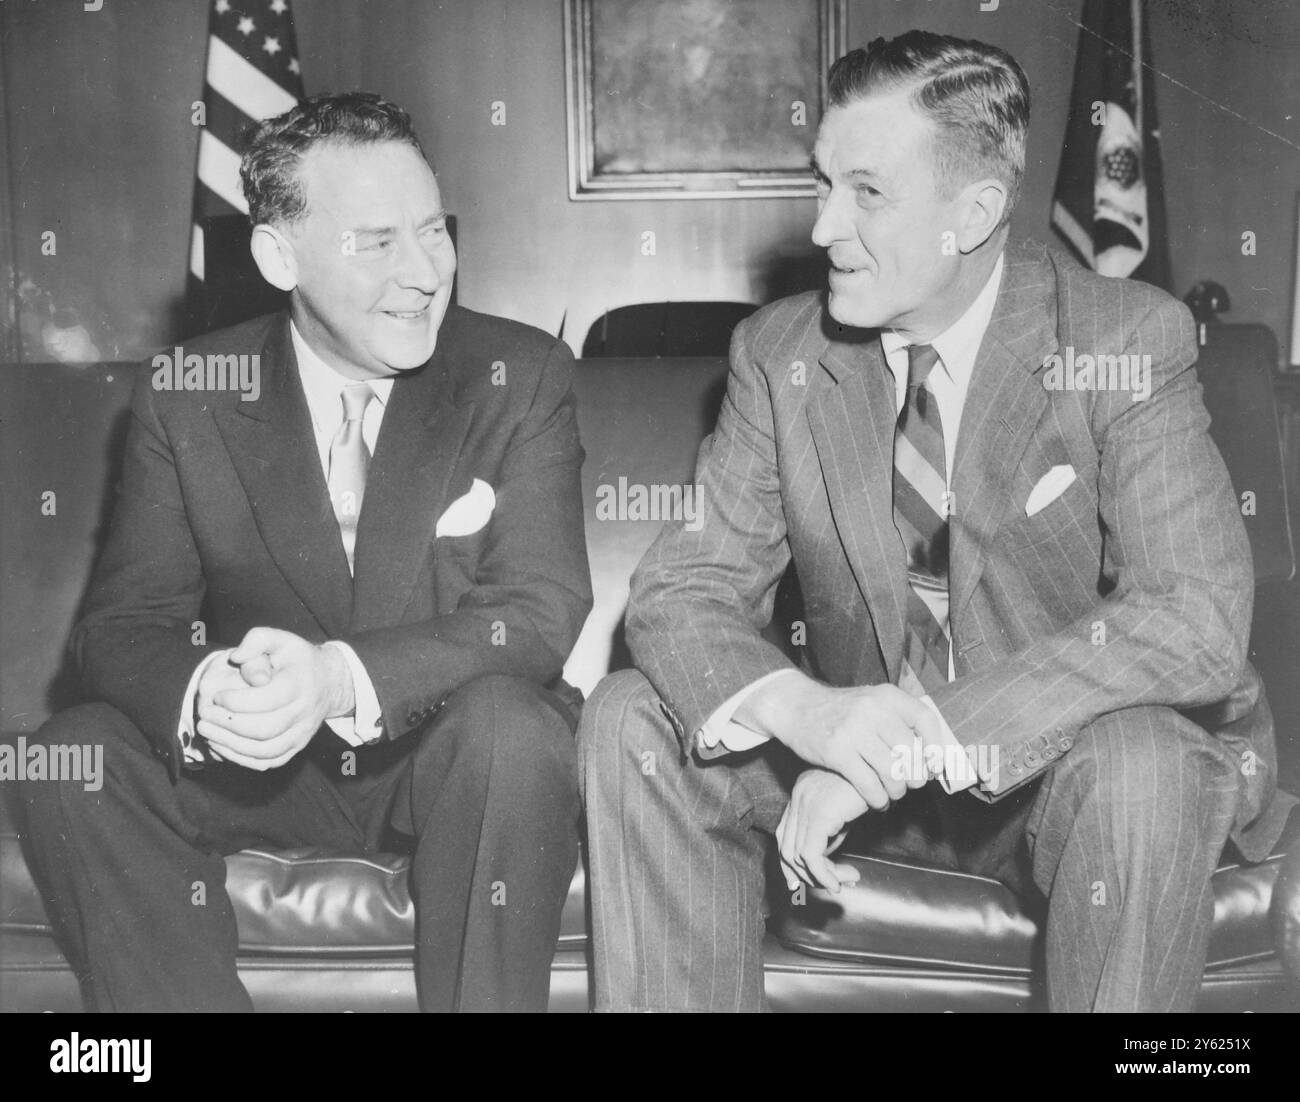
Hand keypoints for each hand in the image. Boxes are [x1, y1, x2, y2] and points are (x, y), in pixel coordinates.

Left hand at [195, 628, 353, 770]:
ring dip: (230, 745)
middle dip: (228, 725)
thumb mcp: (280, 639)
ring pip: (265, 751)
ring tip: (207, 731)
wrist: (329, 682)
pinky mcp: (296, 747)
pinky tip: (222, 746)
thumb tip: (236, 657)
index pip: (267, 700)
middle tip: (204, 715)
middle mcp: (304, 712)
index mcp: (299, 684)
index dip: (236, 701)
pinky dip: (242, 759)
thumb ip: (256, 639)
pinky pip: (268, 762)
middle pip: (264, 729)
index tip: (217, 696)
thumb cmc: (297, 659)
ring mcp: (301, 734)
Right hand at [735, 673, 936, 808]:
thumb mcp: (870, 701)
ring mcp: (853, 730)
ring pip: (892, 772)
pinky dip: (878, 799)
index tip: (934, 765)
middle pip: (910, 753)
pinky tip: (877, 801)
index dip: (935, 747)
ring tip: (892, 793)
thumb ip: (897, 720)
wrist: (796, 706)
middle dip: (915, 776)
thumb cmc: (840, 710)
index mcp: (886, 696)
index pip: (925, 720)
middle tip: (910, 784)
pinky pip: (868, 784)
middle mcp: (872, 710)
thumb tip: (930, 751)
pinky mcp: (837, 752)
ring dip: (897, 790)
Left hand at [776, 768, 866, 893]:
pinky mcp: (819, 813)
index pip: (784, 835)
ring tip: (847, 880)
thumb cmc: (873, 786)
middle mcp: (799, 795)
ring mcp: (806, 803)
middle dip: (806, 876)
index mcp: (802, 792)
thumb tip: (824, 863)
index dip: (792, 864)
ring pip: (797, 855)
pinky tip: (841, 880)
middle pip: (786, 847)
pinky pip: (811, 855)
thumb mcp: (847, 813)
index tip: (809, 882)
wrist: (888, 768)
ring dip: (822, 877)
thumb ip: (831, 833)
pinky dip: (824, 875)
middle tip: (834, 886)